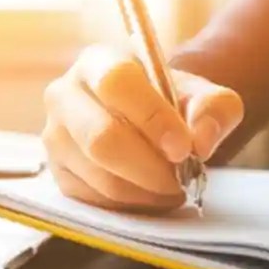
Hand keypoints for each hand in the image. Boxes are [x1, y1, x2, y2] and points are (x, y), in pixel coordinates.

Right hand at [42, 45, 243, 211]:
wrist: (146, 121)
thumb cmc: (171, 103)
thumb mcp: (204, 96)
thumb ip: (214, 109)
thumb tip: (199, 140)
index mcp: (97, 62)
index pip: (116, 83)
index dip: (151, 118)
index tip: (183, 148)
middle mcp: (64, 95)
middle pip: (101, 138)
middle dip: (149, 167)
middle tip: (181, 177)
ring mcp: (54, 137)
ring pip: (100, 177)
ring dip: (145, 192)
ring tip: (172, 188)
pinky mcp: (58, 173)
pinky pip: (94, 200)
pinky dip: (130, 205)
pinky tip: (150, 195)